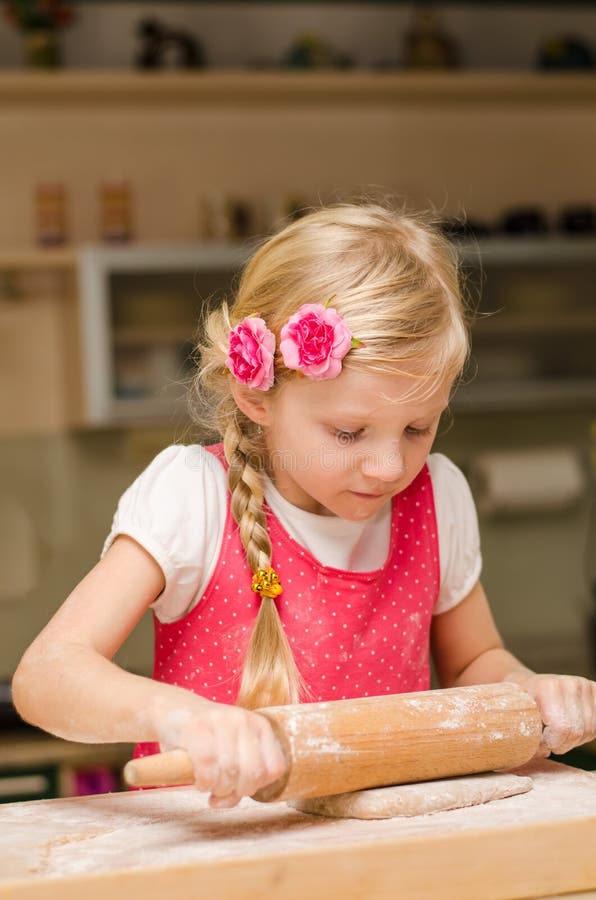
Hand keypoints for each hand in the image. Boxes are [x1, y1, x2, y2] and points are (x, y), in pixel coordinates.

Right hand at [157, 700, 286, 808]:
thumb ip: (243, 773)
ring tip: (209, 785)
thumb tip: (234, 799)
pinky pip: (207, 768)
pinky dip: (203, 783)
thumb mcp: (234, 749)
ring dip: (218, 789)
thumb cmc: (207, 738)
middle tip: (222, 791)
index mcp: (260, 726)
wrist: (174, 711)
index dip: (259, 786)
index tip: (241, 788)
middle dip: (236, 791)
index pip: (275, 767)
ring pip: (230, 772)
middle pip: (253, 773)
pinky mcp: (196, 727)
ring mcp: (220, 721)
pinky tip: (199, 781)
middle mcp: (243, 720)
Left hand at [511, 673, 595, 756]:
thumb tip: (542, 752)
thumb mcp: (516, 717)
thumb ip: (527, 734)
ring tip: (558, 734)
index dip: (551, 743)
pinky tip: (571, 728)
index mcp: (548, 687)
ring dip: (573, 740)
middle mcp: (570, 683)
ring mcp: (585, 686)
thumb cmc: (521, 703)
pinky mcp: (595, 691)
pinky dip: (585, 733)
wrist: (528, 684)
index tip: (540, 742)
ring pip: (589, 730)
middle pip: (577, 732)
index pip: (561, 728)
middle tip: (549, 741)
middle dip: (562, 744)